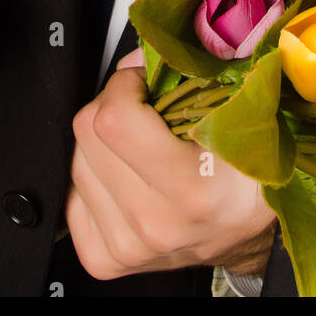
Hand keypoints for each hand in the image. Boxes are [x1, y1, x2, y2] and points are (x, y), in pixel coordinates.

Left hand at [64, 51, 277, 280]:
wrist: (244, 226)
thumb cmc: (244, 166)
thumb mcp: (234, 112)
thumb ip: (187, 74)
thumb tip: (136, 55)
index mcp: (195, 191)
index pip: (113, 119)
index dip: (125, 84)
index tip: (145, 82)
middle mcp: (158, 226)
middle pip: (88, 134)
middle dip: (113, 105)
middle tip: (145, 108)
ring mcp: (129, 247)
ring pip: (76, 161)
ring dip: (103, 141)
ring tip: (140, 142)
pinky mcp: (105, 259)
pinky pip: (71, 194)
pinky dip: (94, 174)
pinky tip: (126, 171)